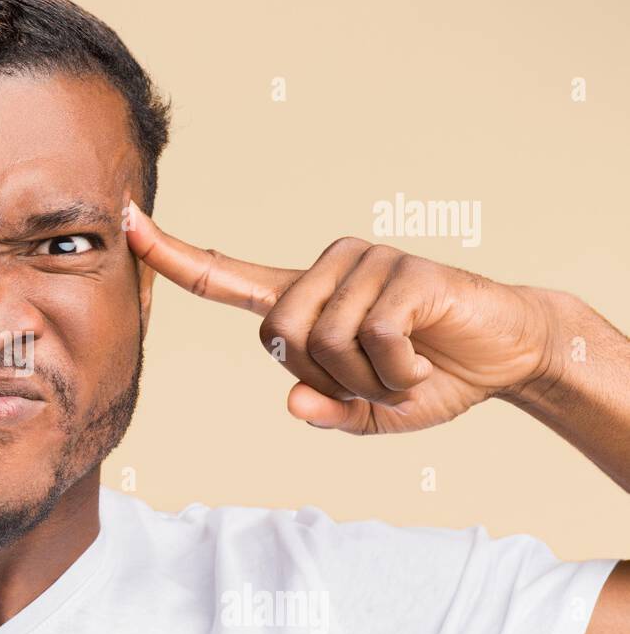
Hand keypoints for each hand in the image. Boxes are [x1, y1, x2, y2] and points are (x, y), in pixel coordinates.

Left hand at [125, 203, 559, 434]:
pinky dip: (399, 372)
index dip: (172, 255)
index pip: (223, 275)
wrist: (507, 356)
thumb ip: (326, 409)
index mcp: (303, 298)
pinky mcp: (404, 268)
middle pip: (276, 336)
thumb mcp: (368, 411)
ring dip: (369, 379)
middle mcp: (326, 269)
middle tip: (376, 379)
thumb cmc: (428, 375)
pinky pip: (374, 338)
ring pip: (324, 340)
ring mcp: (365, 262)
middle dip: (327, 378)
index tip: (127, 222)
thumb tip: (292, 401)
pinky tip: (425, 359)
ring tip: (406, 366)